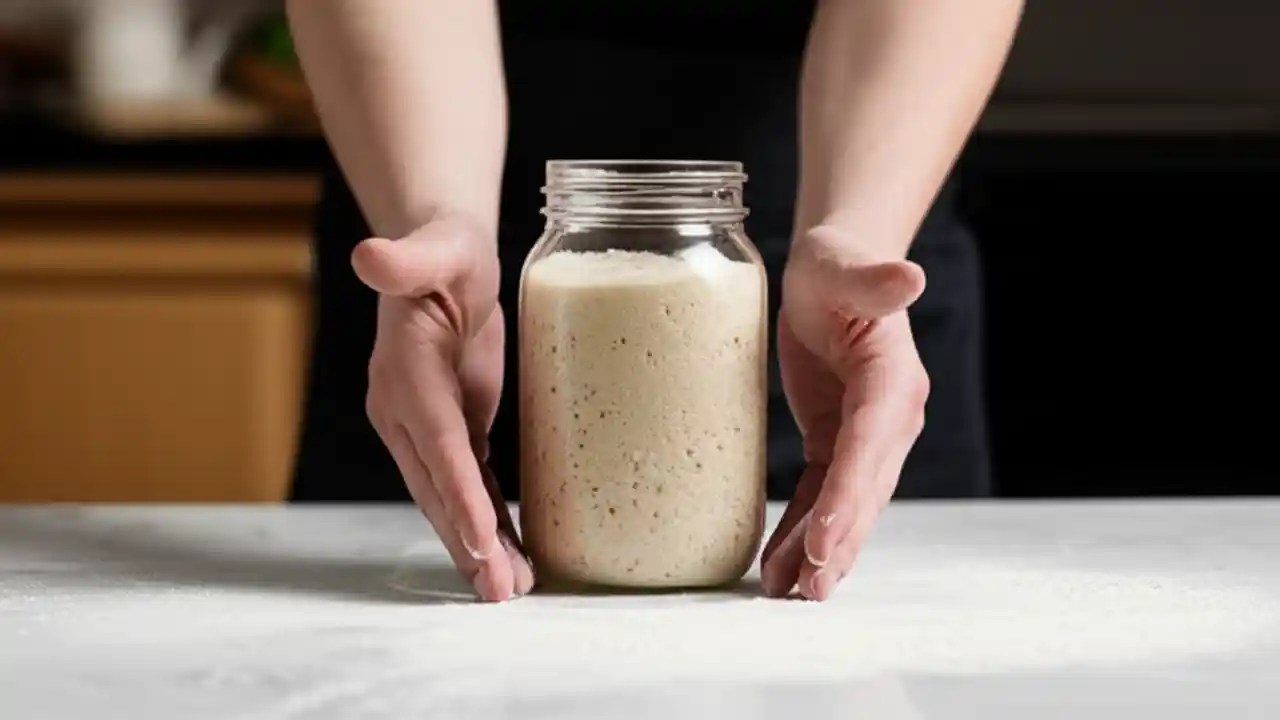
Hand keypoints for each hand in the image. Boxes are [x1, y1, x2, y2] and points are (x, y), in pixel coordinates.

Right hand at [353, 213, 533, 601]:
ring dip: (477, 545)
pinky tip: (510, 556)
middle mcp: (406, 410)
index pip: (436, 441)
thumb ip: (407, 260)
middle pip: (439, 485)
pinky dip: (485, 521)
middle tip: (498, 591)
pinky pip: (468, 484)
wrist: (442, 260)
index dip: (456, 489)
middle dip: (467, 541)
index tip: (479, 535)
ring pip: (450, 496)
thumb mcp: (436, 248)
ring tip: (508, 591)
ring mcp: (425, 427)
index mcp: (406, 373)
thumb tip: (369, 256)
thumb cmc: (446, 251)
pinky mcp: (452, 429)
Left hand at [762, 225, 929, 600]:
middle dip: (839, 542)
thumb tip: (910, 277)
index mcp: (892, 380)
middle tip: (810, 589)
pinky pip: (820, 494)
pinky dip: (803, 530)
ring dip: (821, 550)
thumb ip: (872, 279)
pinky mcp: (836, 440)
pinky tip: (780, 567)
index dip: (849, 497)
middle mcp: (888, 417)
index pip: (870, 447)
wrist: (833, 272)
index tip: (826, 540)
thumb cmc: (834, 264)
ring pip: (844, 504)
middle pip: (863, 490)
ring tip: (791, 594)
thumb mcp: (842, 266)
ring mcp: (865, 436)